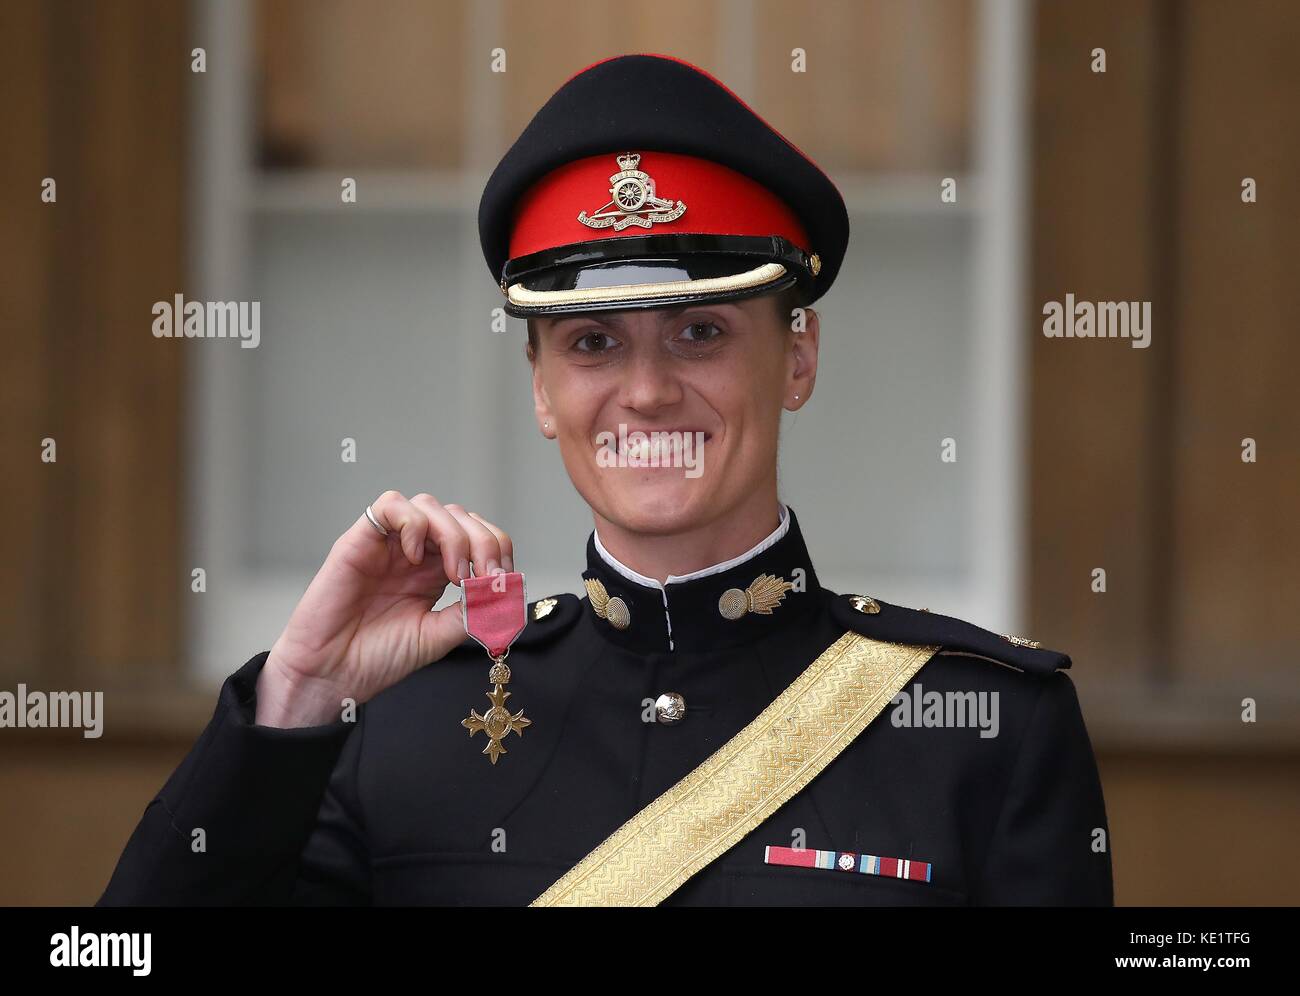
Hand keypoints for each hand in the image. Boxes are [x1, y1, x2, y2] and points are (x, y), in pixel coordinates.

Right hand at [255, 493, 513, 727]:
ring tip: (453, 573)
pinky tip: (415, 556)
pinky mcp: (360, 540)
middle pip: (461, 517)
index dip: (498, 550)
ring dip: (453, 534)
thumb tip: (506, 590)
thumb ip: (471, 612)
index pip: (479, 537)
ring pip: (430, 506)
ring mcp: (389, 544)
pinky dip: (412, 523)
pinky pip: (390, 505)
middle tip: (484, 577)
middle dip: (484, 542)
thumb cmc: (377, 658)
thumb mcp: (439, 637)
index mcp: (438, 572)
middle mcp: (417, 553)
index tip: (502, 581)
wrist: (331, 675)